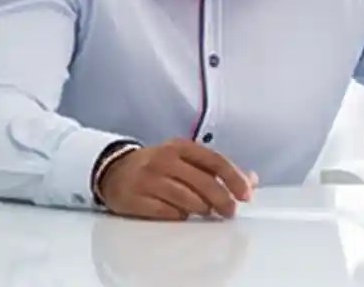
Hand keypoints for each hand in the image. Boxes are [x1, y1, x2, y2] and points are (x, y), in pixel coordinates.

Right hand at [97, 138, 257, 219]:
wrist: (113, 170)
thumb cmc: (157, 166)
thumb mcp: (186, 159)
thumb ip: (217, 168)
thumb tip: (250, 180)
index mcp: (180, 147)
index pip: (215, 161)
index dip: (234, 178)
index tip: (246, 194)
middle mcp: (165, 160)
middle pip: (203, 183)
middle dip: (222, 200)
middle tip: (230, 212)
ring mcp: (149, 179)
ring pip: (186, 199)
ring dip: (202, 209)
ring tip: (207, 212)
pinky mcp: (136, 198)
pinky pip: (167, 212)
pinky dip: (180, 215)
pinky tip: (183, 215)